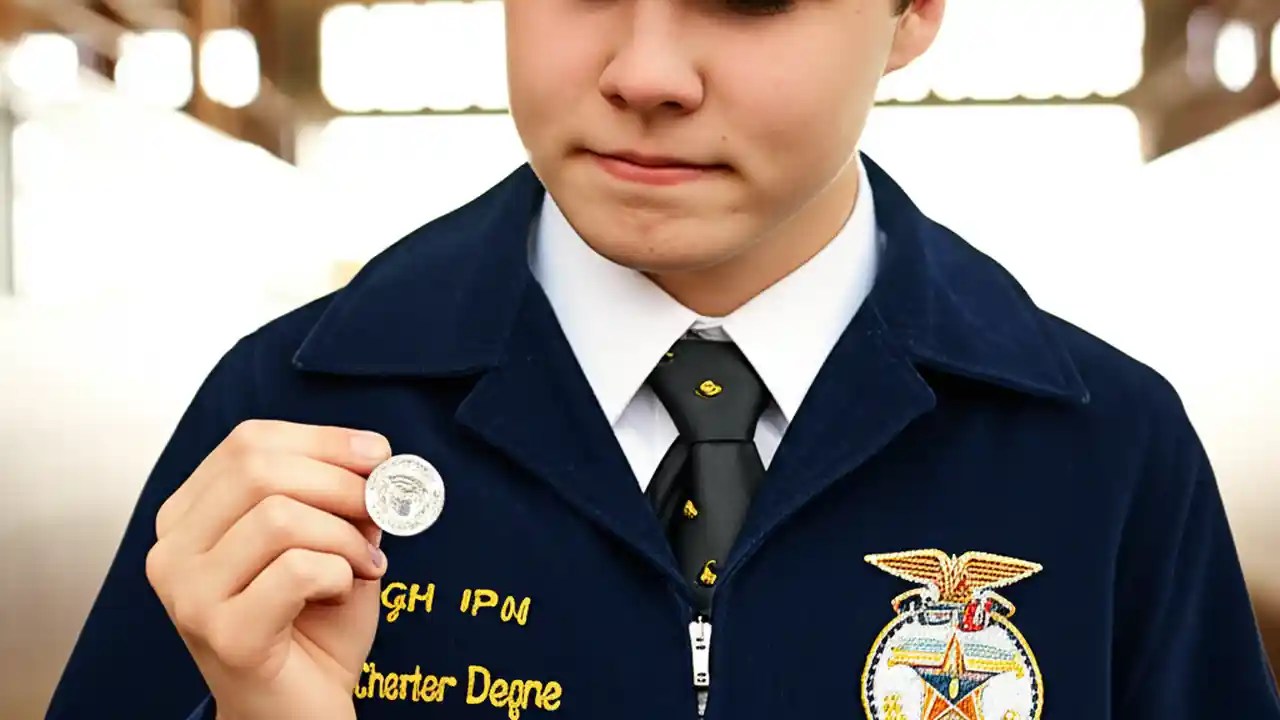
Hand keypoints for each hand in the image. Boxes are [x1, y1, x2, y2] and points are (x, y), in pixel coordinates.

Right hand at [146, 420, 392, 719]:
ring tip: (362, 564)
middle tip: (380, 512)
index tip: (378, 454)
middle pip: (258, 469)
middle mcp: (173, 551)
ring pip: (278, 517)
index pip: (248, 442)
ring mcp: (188, 595)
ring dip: (343, 536)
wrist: (299, 710)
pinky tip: (342, 593)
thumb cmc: (312, 625)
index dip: (322, 440)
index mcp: (189, 516)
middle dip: (339, 482)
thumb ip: (340, 497)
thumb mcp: (329, 542)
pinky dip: (338, 573)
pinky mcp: (221, 634)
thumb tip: (374, 460)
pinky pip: (295, 570)